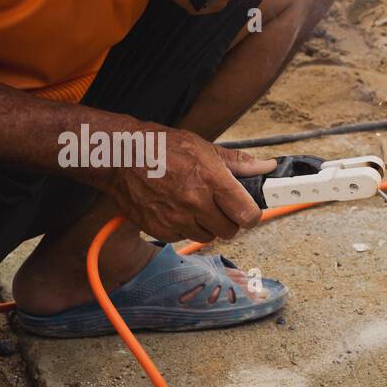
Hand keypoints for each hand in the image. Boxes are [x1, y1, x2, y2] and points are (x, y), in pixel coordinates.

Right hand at [104, 128, 275, 243]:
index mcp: (212, 180)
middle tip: (220, 206)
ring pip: (208, 237)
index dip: (252, 214)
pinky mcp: (159, 229)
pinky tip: (177, 210)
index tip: (248, 210)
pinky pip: (183, 238)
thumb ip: (238, 162)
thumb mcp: (204, 148)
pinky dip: (184, 228)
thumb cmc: (162, 147)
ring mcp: (176, 218)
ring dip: (207, 226)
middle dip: (229, 220)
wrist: (119, 156)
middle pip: (230, 231)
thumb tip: (266, 167)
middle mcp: (195, 202)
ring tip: (195, 205)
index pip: (248, 214)